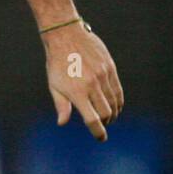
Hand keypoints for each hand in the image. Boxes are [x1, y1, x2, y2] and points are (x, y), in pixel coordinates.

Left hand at [43, 21, 122, 141]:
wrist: (66, 36)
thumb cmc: (57, 63)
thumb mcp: (54, 85)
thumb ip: (61, 105)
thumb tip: (62, 123)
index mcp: (77, 92)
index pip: (92, 119)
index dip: (98, 132)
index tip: (101, 138)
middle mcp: (92, 85)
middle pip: (106, 113)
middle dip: (105, 123)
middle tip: (102, 125)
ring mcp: (103, 76)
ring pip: (114, 103)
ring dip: (113, 113)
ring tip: (108, 116)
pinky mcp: (110, 68)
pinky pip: (118, 90)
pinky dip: (118, 101)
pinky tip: (114, 105)